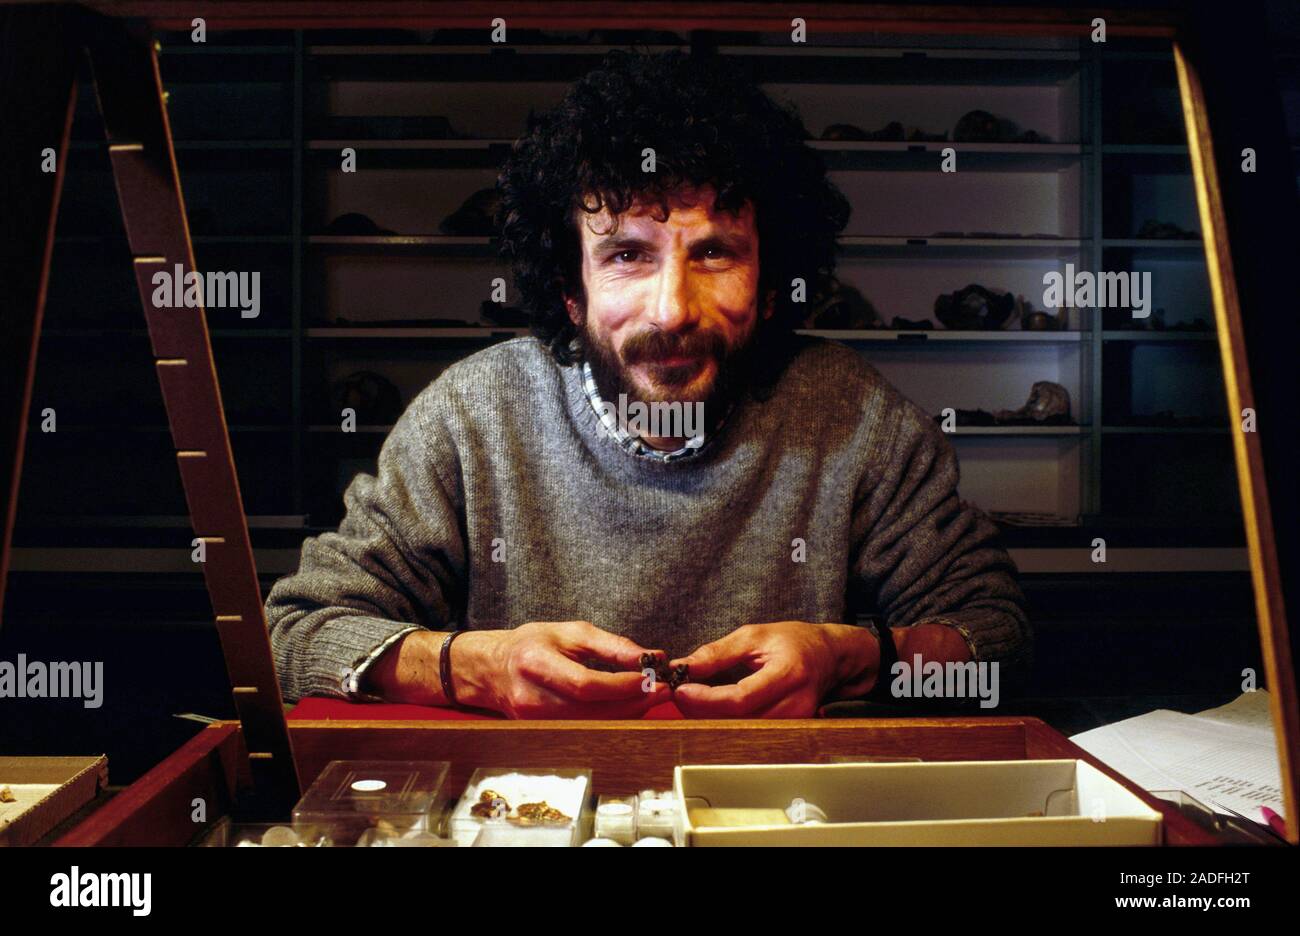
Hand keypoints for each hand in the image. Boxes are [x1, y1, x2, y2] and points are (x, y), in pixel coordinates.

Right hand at [458, 621, 671, 718]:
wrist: (492, 669)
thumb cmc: (532, 644)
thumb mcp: (570, 631)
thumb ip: (611, 645)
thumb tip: (652, 657)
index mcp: (536, 664)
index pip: (586, 684)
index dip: (622, 685)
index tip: (652, 677)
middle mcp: (533, 699)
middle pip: (593, 712)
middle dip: (634, 703)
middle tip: (663, 690)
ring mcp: (536, 722)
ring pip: (593, 726)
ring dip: (628, 713)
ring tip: (651, 696)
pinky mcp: (543, 734)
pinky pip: (586, 730)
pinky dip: (612, 720)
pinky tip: (629, 707)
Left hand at [670, 622, 876, 717]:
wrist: (828, 656)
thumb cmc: (795, 642)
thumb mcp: (755, 635)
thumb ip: (718, 652)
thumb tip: (685, 666)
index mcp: (789, 673)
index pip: (741, 698)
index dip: (707, 699)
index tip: (682, 690)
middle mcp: (795, 704)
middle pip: (739, 720)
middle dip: (702, 710)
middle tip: (680, 694)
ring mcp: (794, 722)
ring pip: (742, 730)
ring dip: (711, 718)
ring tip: (693, 698)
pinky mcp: (788, 731)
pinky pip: (750, 731)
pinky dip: (727, 721)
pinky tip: (713, 708)